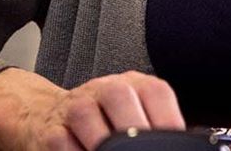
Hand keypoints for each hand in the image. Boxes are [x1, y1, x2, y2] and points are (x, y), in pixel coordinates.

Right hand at [0, 67, 185, 150]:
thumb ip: (155, 129)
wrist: (46, 116)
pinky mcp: (50, 130)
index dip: (167, 119)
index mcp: (132, 85)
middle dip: (131, 128)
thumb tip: (184, 145)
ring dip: (101, 141)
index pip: (154, 91)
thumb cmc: (101, 121)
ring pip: (84, 114)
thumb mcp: (132, 115)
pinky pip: (60, 141)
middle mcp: (102, 90)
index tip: (173, 144)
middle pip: (118, 95)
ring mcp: (74, 108)